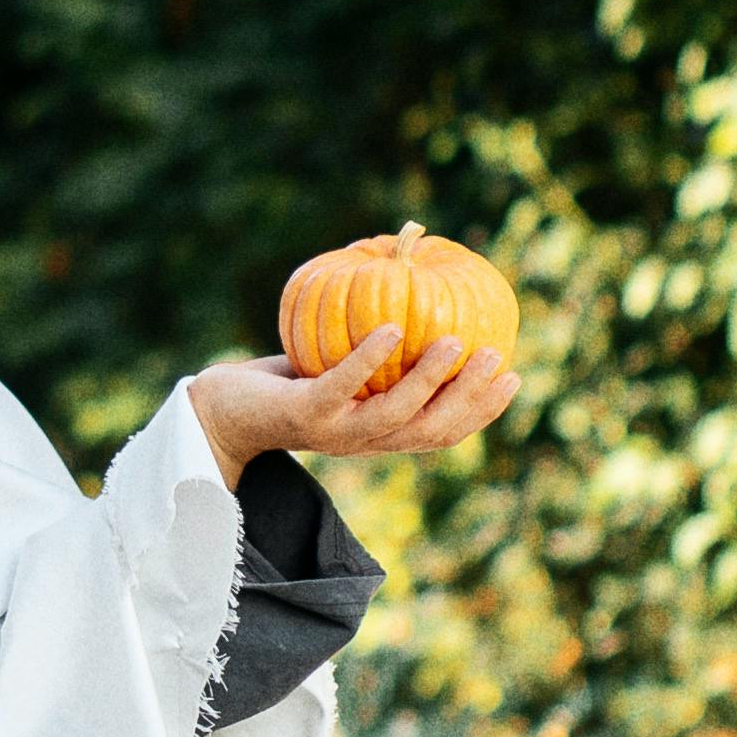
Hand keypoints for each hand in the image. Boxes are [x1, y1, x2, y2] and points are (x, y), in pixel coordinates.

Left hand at [190, 332, 516, 487]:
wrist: (223, 411)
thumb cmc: (289, 383)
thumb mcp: (342, 368)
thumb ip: (382, 353)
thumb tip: (421, 294)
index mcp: (382, 435)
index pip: (444, 433)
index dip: (482, 412)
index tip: (514, 378)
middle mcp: (365, 442)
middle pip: (431, 430)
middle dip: (470, 398)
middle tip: (497, 358)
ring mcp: (335, 432)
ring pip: (395, 414)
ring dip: (430, 378)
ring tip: (454, 340)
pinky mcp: (304, 414)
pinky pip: (342, 385)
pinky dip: (368, 359)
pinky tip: (389, 328)